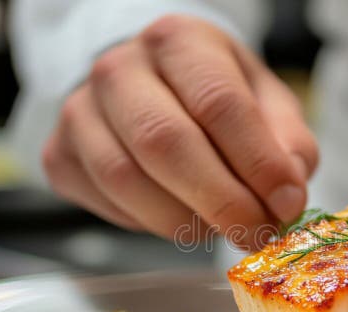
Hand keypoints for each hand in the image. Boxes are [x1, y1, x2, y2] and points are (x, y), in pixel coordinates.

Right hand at [43, 15, 317, 248]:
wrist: (150, 87)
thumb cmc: (215, 95)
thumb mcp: (266, 103)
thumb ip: (287, 144)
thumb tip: (287, 195)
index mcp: (180, 41)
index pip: (218, 103)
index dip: (257, 162)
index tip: (287, 204)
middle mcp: (120, 68)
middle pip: (165, 143)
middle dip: (221, 201)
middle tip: (256, 234)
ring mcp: (80, 111)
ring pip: (127, 180)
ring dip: (186, 220)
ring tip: (222, 228)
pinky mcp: (60, 155)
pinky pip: (106, 205)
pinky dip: (151, 225)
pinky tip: (180, 217)